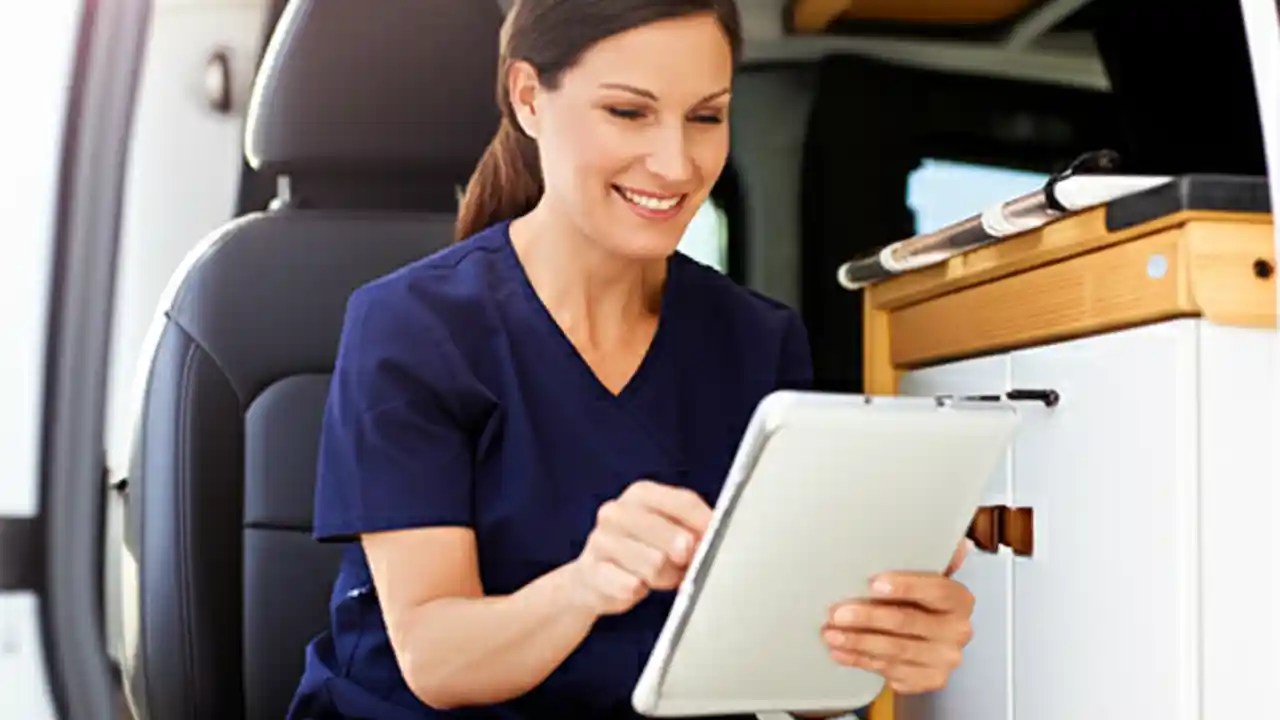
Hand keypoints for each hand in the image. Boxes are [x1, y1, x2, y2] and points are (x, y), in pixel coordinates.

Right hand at [567, 480, 711, 616]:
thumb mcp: (669, 531)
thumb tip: (715, 540)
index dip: (707, 526)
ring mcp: (600, 541)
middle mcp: (616, 512)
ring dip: (664, 578)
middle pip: (674, 537)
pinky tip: (633, 586)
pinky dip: (638, 592)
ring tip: (658, 575)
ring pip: (656, 565)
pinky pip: (631, 587)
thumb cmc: (642, 551)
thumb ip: (693, 529)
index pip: (685, 502)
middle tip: (682, 564)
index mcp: (640, 493)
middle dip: (686, 557)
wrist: (593, 579)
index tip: (719, 542)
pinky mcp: (590, 572)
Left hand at [821, 539, 974, 694]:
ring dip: (857, 642)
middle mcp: (957, 631)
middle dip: (868, 618)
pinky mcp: (927, 679)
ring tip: (831, 633)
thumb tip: (947, 539)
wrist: (931, 641)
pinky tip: (840, 651)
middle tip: (837, 613)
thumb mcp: (925, 575)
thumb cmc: (921, 601)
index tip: (874, 583)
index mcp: (959, 599)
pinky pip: (888, 670)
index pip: (935, 590)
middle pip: (907, 622)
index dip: (905, 586)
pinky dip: (860, 660)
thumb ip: (929, 556)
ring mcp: (943, 659)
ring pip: (894, 650)